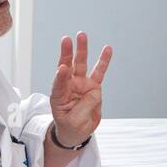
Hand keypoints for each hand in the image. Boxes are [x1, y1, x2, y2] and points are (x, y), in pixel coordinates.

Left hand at [50, 32, 110, 146]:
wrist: (77, 131)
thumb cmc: (71, 126)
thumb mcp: (75, 121)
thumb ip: (84, 106)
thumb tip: (95, 91)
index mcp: (58, 95)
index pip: (59, 83)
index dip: (60, 76)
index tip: (62, 68)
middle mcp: (69, 86)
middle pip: (67, 66)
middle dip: (66, 53)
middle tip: (66, 40)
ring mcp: (81, 84)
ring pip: (81, 64)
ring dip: (82, 49)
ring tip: (82, 35)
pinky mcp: (93, 86)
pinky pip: (99, 72)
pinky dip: (103, 61)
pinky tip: (107, 49)